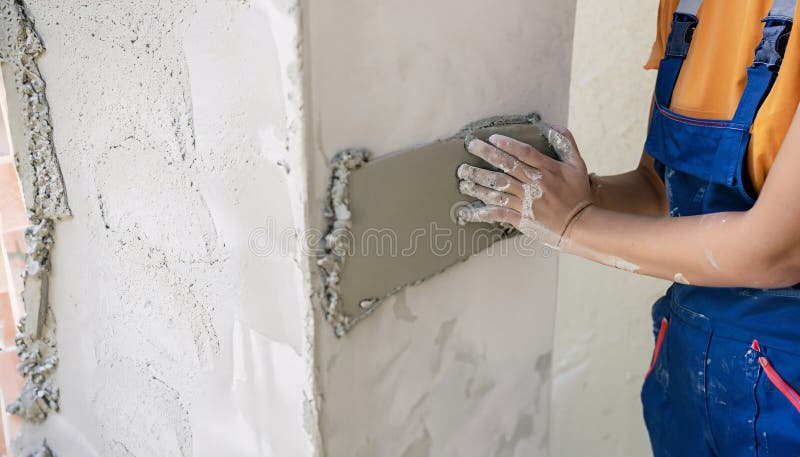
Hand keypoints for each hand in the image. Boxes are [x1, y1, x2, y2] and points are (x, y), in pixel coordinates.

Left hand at [456, 125, 593, 247]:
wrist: (580, 226)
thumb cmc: (579, 194)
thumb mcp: (578, 165)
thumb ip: (567, 144)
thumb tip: (556, 126)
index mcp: (548, 170)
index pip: (525, 153)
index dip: (508, 144)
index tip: (492, 137)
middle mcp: (535, 184)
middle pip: (506, 167)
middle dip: (486, 155)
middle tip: (470, 146)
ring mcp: (527, 202)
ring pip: (498, 189)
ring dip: (479, 183)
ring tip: (464, 178)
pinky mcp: (522, 219)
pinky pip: (499, 214)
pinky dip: (483, 212)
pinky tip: (469, 210)